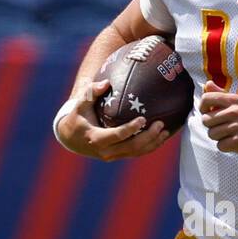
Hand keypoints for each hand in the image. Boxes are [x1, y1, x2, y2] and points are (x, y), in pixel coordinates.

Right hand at [55, 79, 169, 160]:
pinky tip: (161, 136)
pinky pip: (136, 153)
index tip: (143, 119)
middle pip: (131, 147)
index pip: (117, 136)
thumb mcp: (80, 104)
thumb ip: (91, 92)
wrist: (71, 138)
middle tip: (160, 124)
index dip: (130, 129)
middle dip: (148, 137)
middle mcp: (106, 151)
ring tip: (165, 131)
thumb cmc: (78, 117)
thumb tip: (106, 82)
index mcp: (96, 139)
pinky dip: (149, 146)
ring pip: (136, 152)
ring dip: (152, 143)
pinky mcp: (118, 156)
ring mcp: (113, 155)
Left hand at [199, 80, 237, 159]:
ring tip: (231, 135)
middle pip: (206, 120)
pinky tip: (235, 143)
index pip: (206, 98)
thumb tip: (207, 84)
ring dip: (219, 138)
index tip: (207, 113)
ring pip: (212, 134)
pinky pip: (220, 145)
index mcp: (234, 100)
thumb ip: (222, 94)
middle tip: (224, 128)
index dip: (202, 108)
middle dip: (211, 126)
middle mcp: (236, 111)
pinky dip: (226, 147)